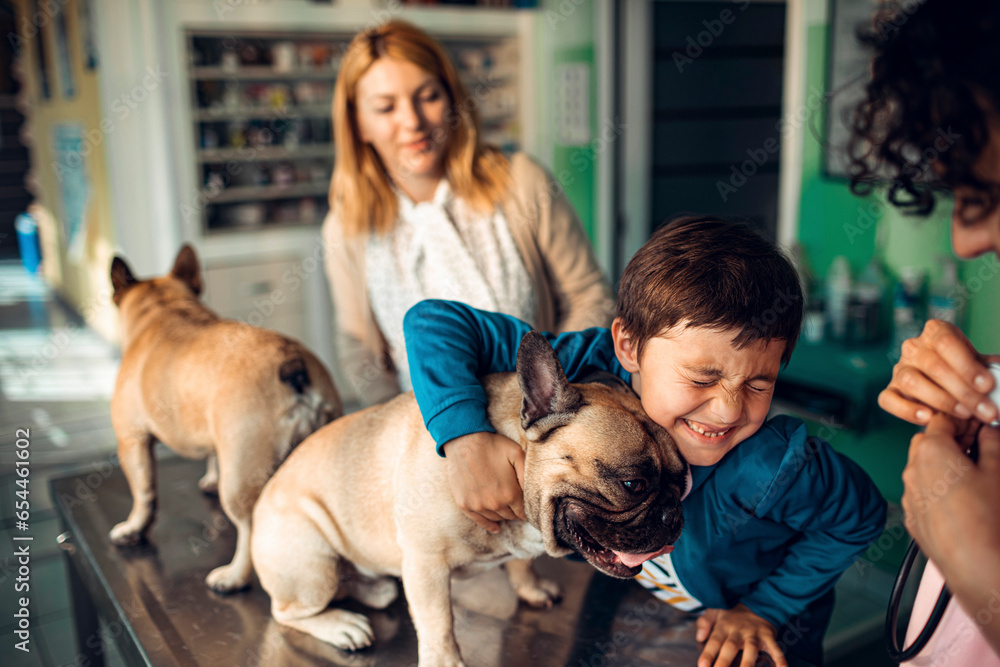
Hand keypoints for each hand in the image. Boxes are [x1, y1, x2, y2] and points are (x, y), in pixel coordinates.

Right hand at [443, 432, 525, 533]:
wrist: (463, 440)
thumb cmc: (492, 445)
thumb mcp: (517, 454)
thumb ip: (527, 475)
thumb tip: (534, 493)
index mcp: (510, 494)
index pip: (524, 512)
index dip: (528, 509)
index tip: (529, 507)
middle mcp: (494, 504)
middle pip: (511, 516)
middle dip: (516, 510)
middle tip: (517, 503)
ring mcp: (477, 506)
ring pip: (496, 518)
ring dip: (503, 514)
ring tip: (506, 507)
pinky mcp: (464, 504)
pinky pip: (479, 521)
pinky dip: (488, 525)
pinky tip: (495, 528)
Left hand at [695, 604, 786, 666]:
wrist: (756, 600)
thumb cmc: (733, 612)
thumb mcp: (715, 611)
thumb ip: (705, 622)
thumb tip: (699, 637)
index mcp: (724, 627)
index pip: (714, 642)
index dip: (708, 654)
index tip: (702, 666)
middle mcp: (738, 632)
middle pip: (730, 647)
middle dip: (724, 662)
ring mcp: (754, 634)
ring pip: (751, 650)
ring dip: (748, 663)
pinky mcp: (768, 636)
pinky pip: (775, 649)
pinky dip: (780, 660)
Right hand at [879, 319, 999, 424]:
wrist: (950, 386)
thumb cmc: (967, 372)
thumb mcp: (981, 365)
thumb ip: (991, 368)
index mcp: (936, 332)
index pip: (945, 342)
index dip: (967, 365)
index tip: (987, 385)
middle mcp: (913, 348)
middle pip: (933, 365)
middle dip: (963, 391)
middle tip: (985, 410)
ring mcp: (899, 369)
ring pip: (911, 382)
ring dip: (941, 401)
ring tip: (964, 414)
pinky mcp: (889, 390)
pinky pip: (889, 400)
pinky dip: (906, 410)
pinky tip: (927, 417)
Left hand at [901, 412, 999, 655]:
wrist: (977, 565)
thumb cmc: (987, 519)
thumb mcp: (997, 471)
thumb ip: (991, 443)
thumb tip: (989, 432)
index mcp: (931, 452)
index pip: (941, 421)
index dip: (961, 421)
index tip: (977, 426)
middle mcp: (912, 471)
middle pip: (926, 443)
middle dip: (948, 441)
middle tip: (975, 449)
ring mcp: (909, 496)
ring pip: (920, 469)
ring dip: (940, 466)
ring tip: (970, 478)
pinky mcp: (912, 518)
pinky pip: (920, 494)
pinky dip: (935, 490)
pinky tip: (960, 502)